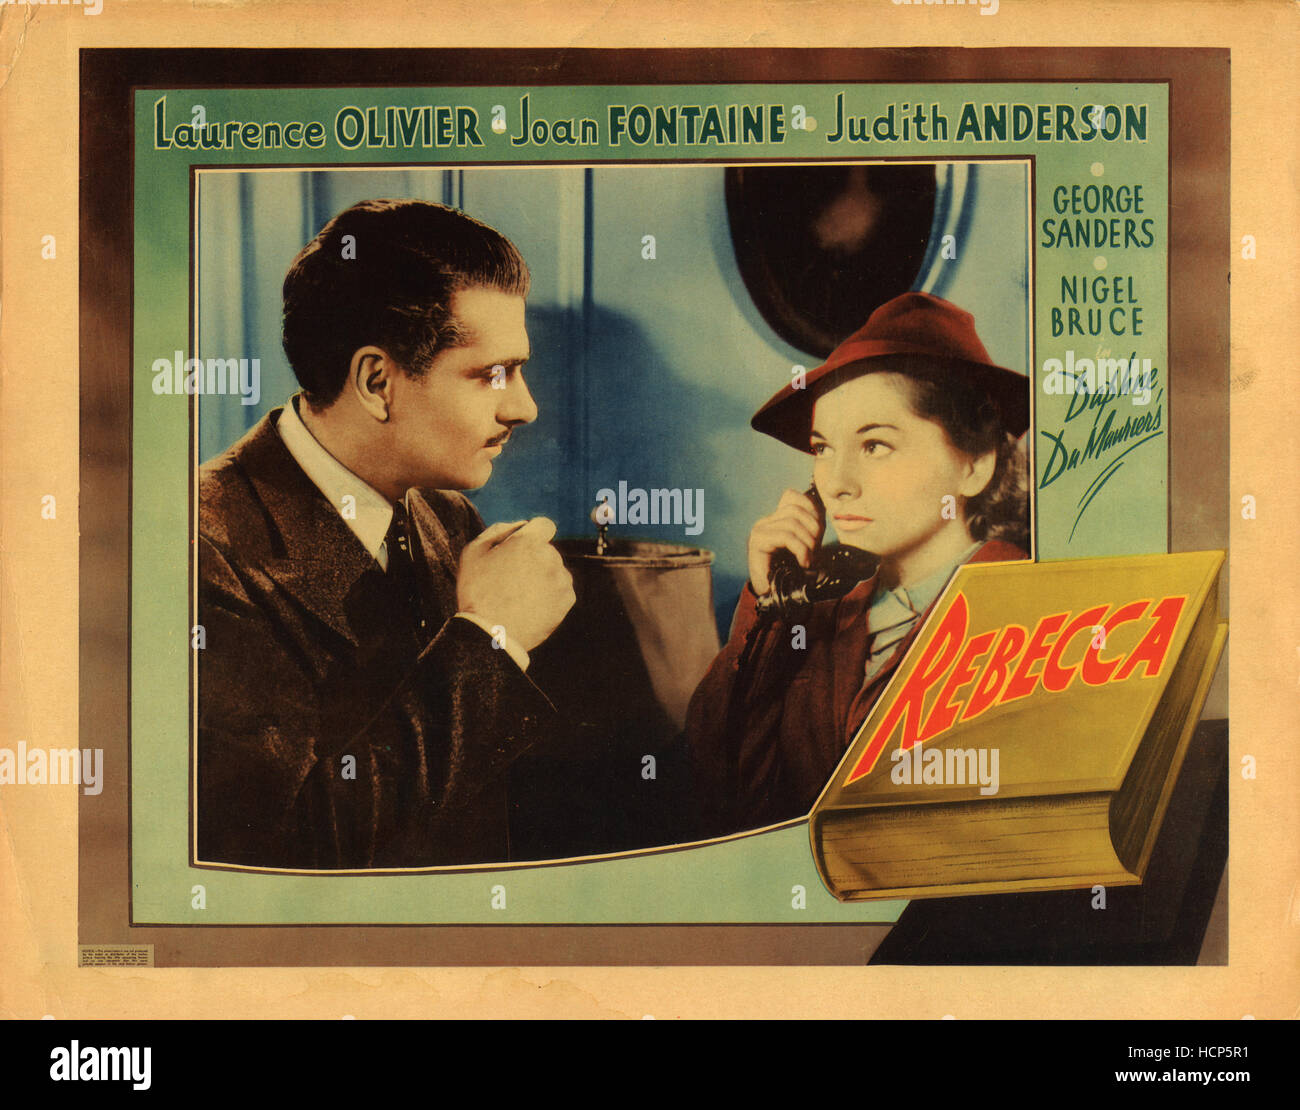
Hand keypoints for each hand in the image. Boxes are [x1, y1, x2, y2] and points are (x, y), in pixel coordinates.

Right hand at [457, 517, 575, 652]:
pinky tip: (531, 604)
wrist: (490, 634)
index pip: (543, 525)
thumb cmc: (477, 592)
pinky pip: (561, 589)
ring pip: (555, 570)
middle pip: (547, 550)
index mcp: (528, 542)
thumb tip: (522, 524)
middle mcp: (550, 557)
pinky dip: (550, 594)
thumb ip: (498, 530)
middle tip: (511, 579)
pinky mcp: (567, 599)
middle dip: (533, 559)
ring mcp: (560, 579)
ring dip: (543, 576)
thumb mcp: (474, 552)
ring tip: (520, 595)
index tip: (520, 549)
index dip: (531, 535)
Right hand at [747, 488, 823, 595]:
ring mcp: (759, 531)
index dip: (811, 509)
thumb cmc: (793, 573)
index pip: (793, 496)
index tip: (819, 532)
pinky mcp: (757, 543)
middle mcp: (766, 522)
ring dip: (808, 543)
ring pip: (792, 523)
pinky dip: (801, 550)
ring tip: (810, 560)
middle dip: (813, 529)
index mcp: (776, 519)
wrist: (775, 598)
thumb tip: (823, 510)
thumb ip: (811, 529)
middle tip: (816, 551)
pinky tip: (803, 563)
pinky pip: (785, 536)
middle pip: (795, 509)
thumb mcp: (807, 546)